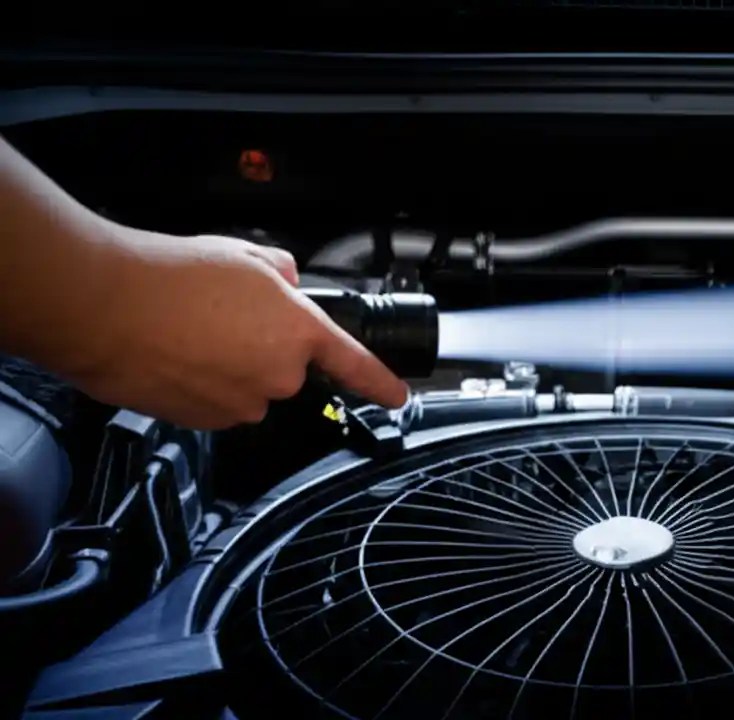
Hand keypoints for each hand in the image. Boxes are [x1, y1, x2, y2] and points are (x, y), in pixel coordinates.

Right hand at [55, 227, 408, 428]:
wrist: (106, 306)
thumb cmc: (172, 276)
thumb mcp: (245, 254)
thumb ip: (282, 273)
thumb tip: (287, 286)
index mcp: (299, 332)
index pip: (354, 364)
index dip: (379, 382)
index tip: (397, 396)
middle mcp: (278, 375)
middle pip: (285, 369)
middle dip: (261, 346)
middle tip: (222, 317)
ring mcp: (240, 403)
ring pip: (247, 387)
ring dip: (228, 365)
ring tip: (191, 332)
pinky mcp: (203, 421)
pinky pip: (215, 402)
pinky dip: (200, 383)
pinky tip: (176, 353)